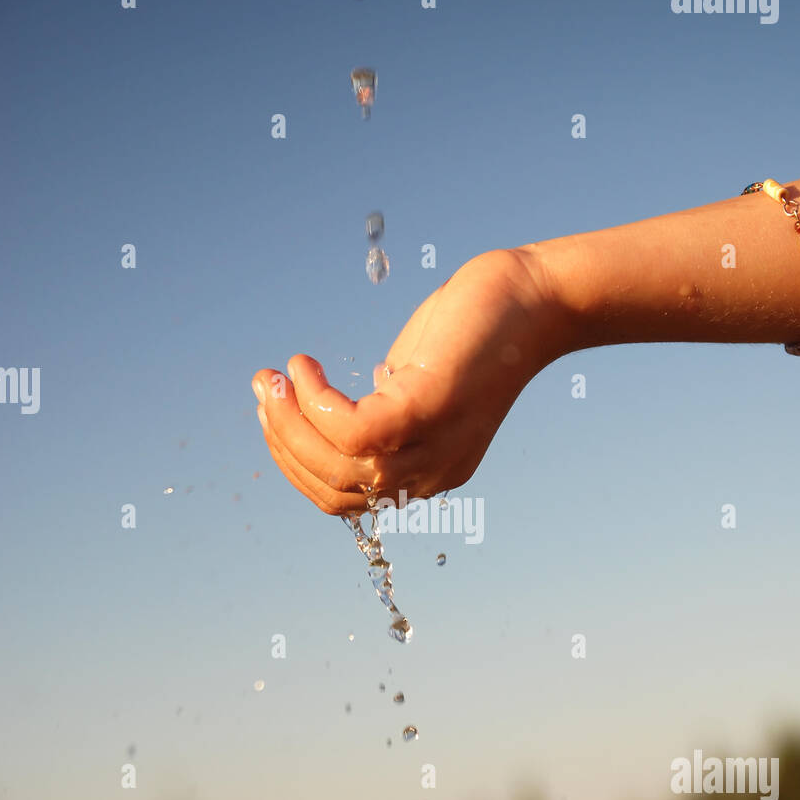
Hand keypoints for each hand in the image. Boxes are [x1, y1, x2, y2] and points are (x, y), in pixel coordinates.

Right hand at [252, 247, 559, 514]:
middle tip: (264, 388)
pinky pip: (350, 429)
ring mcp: (432, 446)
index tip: (273, 412)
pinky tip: (305, 366)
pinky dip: (314, 400)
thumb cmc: (472, 333)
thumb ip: (377, 406)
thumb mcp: (414, 381)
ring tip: (273, 376)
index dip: (294, 462)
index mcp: (428, 472)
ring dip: (288, 421)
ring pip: (335, 465)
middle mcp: (432, 472)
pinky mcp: (428, 410)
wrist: (535, 300)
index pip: (343, 499)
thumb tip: (323, 409)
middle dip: (282, 442)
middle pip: (331, 490)